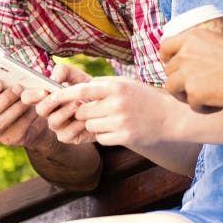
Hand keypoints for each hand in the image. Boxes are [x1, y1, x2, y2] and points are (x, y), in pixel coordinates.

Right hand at [0, 80, 52, 148]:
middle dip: (4, 99)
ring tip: (28, 98)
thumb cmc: (17, 97)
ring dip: (16, 108)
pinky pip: (18, 129)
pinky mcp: (10, 140)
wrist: (32, 118)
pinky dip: (27, 117)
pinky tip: (34, 109)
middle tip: (18, 88)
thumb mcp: (10, 88)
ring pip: (1, 122)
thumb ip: (6, 83)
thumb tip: (12, 79)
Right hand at [25, 64, 93, 144]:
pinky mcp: (68, 137)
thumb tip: (52, 78)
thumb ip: (63, 71)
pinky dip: (76, 126)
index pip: (28, 97)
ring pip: (53, 122)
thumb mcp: (77, 76)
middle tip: (59, 95)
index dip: (31, 95)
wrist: (107, 104)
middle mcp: (48, 112)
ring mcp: (57, 125)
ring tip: (78, 103)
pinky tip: (86, 118)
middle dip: (49, 102)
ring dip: (64, 112)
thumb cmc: (88, 88)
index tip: (44, 90)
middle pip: (40, 110)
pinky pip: (67, 134)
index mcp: (45, 96)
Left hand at [43, 77, 176, 146]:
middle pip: (82, 112)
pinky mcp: (125, 137)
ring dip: (94, 124)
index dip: (64, 94)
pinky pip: (101, 138)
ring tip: (110, 119)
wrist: (170, 117)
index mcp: (115, 87)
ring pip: (90, 126)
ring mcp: (121, 121)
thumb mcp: (123, 84)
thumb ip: (100, 85)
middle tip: (94, 110)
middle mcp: (117, 103)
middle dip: (83, 112)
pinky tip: (117, 128)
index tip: (52, 97)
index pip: (82, 90)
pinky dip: (104, 135)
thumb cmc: (143, 98)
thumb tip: (72, 87)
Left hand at [160, 29, 222, 112]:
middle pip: (169, 70)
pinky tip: (217, 106)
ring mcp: (187, 74)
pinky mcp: (194, 93)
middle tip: (196, 86)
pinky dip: (202, 108)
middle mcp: (185, 54)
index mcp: (192, 38)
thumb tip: (207, 59)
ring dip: (184, 94)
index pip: (165, 47)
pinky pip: (191, 105)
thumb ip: (206, 49)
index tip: (174, 66)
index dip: (168, 59)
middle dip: (180, 79)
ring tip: (201, 98)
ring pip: (172, 88)